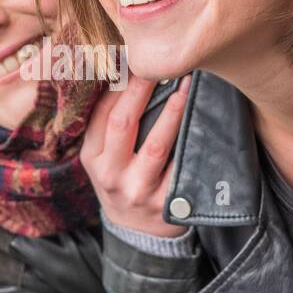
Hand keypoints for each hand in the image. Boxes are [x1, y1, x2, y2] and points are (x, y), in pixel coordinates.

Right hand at [82, 72, 191, 237]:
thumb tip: (126, 73)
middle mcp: (110, 174)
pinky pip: (180, 166)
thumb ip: (108, 126)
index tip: (135, 59)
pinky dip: (191, 140)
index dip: (119, 84)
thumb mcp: (102, 159)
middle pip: (123, 123)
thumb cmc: (121, 181)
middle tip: (159, 65)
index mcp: (92, 158)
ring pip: (156, 144)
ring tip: (184, 85)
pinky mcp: (164, 202)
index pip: (101, 113)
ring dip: (172, 111)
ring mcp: (138, 190)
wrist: (135, 233)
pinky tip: (200, 119)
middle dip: (142, 89)